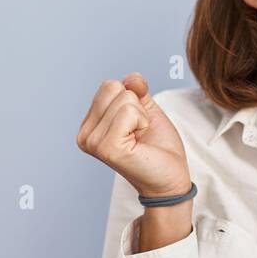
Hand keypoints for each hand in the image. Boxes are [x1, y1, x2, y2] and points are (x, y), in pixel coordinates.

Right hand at [76, 73, 190, 197]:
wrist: (171, 178)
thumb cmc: (158, 148)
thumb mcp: (146, 111)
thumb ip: (136, 90)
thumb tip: (132, 78)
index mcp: (90, 126)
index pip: (109, 86)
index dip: (132, 100)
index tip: (136, 125)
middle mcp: (85, 135)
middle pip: (113, 88)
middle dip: (136, 106)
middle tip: (139, 132)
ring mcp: (93, 142)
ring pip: (124, 98)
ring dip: (141, 116)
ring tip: (140, 138)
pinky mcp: (107, 148)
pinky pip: (129, 112)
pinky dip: (142, 122)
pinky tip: (139, 141)